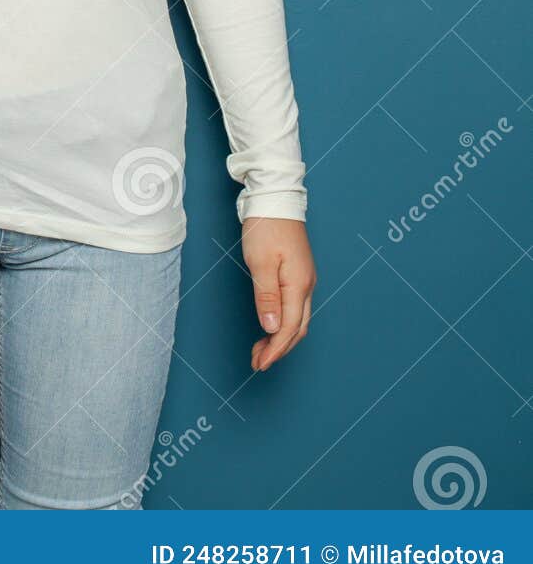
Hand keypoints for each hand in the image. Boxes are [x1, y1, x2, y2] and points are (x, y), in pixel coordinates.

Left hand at [241, 217, 315, 372]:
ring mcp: (304, 279)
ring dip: (280, 337)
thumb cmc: (265, 226)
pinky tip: (270, 325)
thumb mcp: (260, 262)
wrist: (275, 198)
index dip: (275, 350)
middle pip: (297, 328)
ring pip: (297, 319)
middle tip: (257, 363)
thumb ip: (267, 297)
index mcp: (298, 284)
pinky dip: (282, 322)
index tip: (260, 364)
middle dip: (278, 349)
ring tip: (260, 349)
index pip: (289, 328)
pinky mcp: (298, 273)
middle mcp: (306, 285)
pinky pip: (294, 307)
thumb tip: (273, 328)